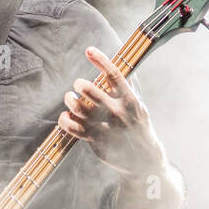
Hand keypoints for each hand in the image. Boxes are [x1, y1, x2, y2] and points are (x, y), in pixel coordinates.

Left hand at [57, 46, 166, 178]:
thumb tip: (116, 69)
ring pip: (78, 107)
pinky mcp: (94, 139)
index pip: (113, 75)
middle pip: (90, 90)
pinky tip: (65, 116)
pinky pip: (72, 128)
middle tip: (78, 84)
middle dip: (80, 84)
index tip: (89, 50)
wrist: (144, 157)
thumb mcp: (139, 106)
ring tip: (70, 98)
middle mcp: (116, 111)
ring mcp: (104, 126)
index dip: (100, 60)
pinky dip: (64, 120)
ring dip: (69, 100)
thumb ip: (126, 89)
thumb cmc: (138, 127)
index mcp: (128, 100)